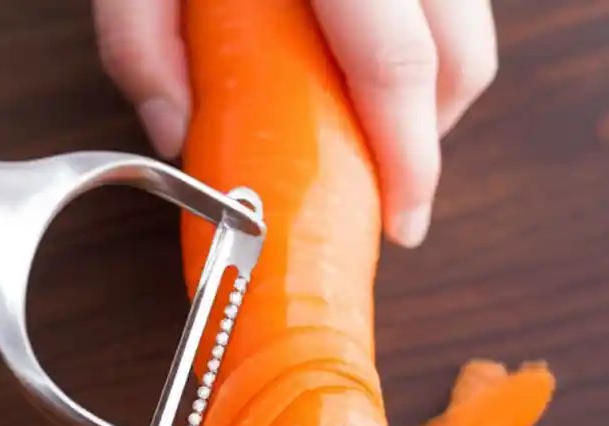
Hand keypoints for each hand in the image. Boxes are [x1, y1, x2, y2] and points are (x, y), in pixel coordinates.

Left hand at [93, 0, 497, 248]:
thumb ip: (139, 43)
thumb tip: (177, 135)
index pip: (396, 64)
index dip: (411, 157)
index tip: (404, 218)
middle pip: (460, 52)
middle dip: (431, 136)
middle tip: (385, 185)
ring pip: (469, 24)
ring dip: (432, 90)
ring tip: (370, 126)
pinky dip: (424, 41)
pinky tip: (366, 61)